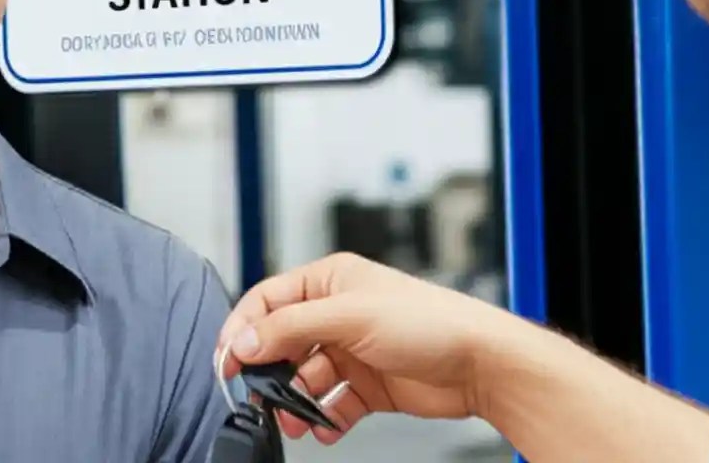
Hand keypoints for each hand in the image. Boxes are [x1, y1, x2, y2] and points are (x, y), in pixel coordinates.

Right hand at [216, 253, 524, 444]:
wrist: (480, 362)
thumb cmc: (430, 320)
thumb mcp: (350, 316)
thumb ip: (290, 327)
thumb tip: (244, 340)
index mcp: (329, 281)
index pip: (268, 301)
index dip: (244, 329)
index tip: (227, 361)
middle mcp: (337, 313)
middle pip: (282, 344)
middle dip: (269, 373)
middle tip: (258, 398)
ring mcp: (353, 350)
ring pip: (304, 379)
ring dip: (294, 401)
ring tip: (294, 419)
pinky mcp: (368, 384)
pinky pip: (331, 404)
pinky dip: (322, 418)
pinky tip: (323, 426)